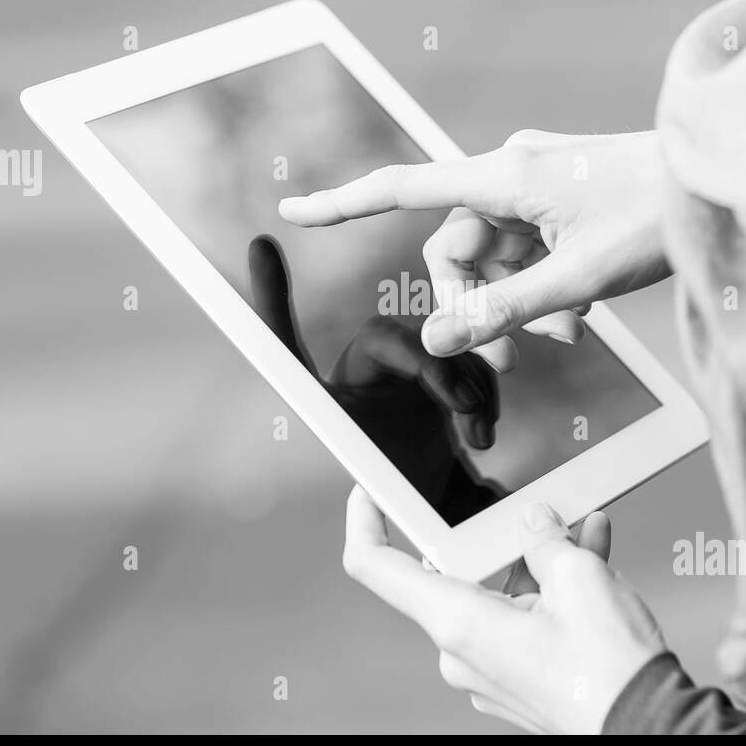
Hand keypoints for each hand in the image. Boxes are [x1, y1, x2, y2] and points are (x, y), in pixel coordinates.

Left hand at [249, 236, 502, 521]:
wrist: (447, 498)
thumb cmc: (400, 486)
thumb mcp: (375, 476)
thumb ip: (368, 467)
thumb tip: (351, 441)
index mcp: (332, 391)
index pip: (291, 340)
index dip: (271, 295)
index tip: (261, 247)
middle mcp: (365, 365)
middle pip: (396, 338)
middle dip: (437, 368)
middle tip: (464, 408)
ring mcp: (408, 359)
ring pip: (442, 344)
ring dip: (469, 390)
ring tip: (477, 437)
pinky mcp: (446, 362)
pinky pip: (470, 358)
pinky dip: (483, 393)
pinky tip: (482, 434)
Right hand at [279, 129, 670, 371]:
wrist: (720, 183)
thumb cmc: (656, 219)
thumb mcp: (577, 280)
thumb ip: (503, 312)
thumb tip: (440, 341)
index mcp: (504, 176)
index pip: (402, 188)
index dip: (343, 205)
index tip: (293, 213)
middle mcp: (511, 173)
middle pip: (455, 247)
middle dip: (475, 303)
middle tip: (508, 359)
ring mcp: (537, 185)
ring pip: (495, 255)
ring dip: (516, 300)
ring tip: (566, 334)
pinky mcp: (560, 199)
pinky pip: (526, 249)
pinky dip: (540, 285)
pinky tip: (576, 313)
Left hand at [342, 485, 667, 733]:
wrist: (649, 725)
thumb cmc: (609, 672)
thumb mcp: (579, 575)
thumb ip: (544, 537)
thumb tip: (534, 521)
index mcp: (457, 623)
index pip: (376, 566)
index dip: (365, 521)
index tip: (369, 494)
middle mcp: (461, 652)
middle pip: (454, 573)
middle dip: (497, 537)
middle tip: (533, 512)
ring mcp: (487, 670)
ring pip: (497, 593)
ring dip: (536, 561)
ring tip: (580, 533)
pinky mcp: (515, 679)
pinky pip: (518, 619)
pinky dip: (548, 591)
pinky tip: (588, 557)